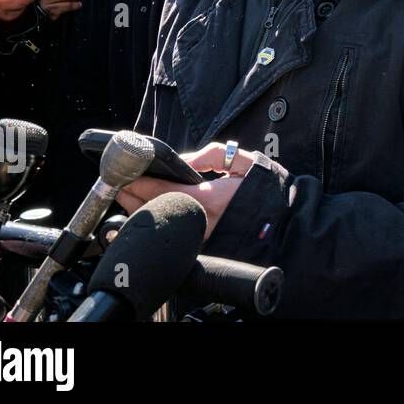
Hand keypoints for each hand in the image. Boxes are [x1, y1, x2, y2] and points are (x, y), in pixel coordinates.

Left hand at [118, 142, 256, 240]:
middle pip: (155, 209)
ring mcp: (200, 238)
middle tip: (120, 186)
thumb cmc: (265, 191)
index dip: (140, 182)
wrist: (284, 220)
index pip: (163, 189)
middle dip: (133, 197)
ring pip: (162, 225)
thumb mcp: (243, 162)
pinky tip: (145, 221)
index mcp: (209, 199)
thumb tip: (185, 162)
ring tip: (128, 200)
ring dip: (140, 213)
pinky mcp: (203, 247)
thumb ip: (212, 156)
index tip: (126, 175)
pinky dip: (158, 227)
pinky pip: (173, 236)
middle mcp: (200, 222)